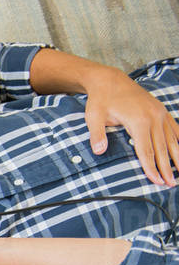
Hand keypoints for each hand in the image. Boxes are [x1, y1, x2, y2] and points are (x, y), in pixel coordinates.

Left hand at [84, 66, 178, 186]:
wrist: (109, 80)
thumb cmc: (100, 100)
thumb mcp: (93, 117)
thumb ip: (97, 134)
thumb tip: (99, 151)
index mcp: (139, 121)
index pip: (146, 150)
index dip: (152, 168)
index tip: (157, 182)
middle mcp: (154, 117)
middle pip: (162, 148)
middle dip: (167, 168)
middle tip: (171, 185)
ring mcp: (160, 113)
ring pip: (173, 139)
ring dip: (178, 157)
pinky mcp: (161, 111)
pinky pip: (175, 128)